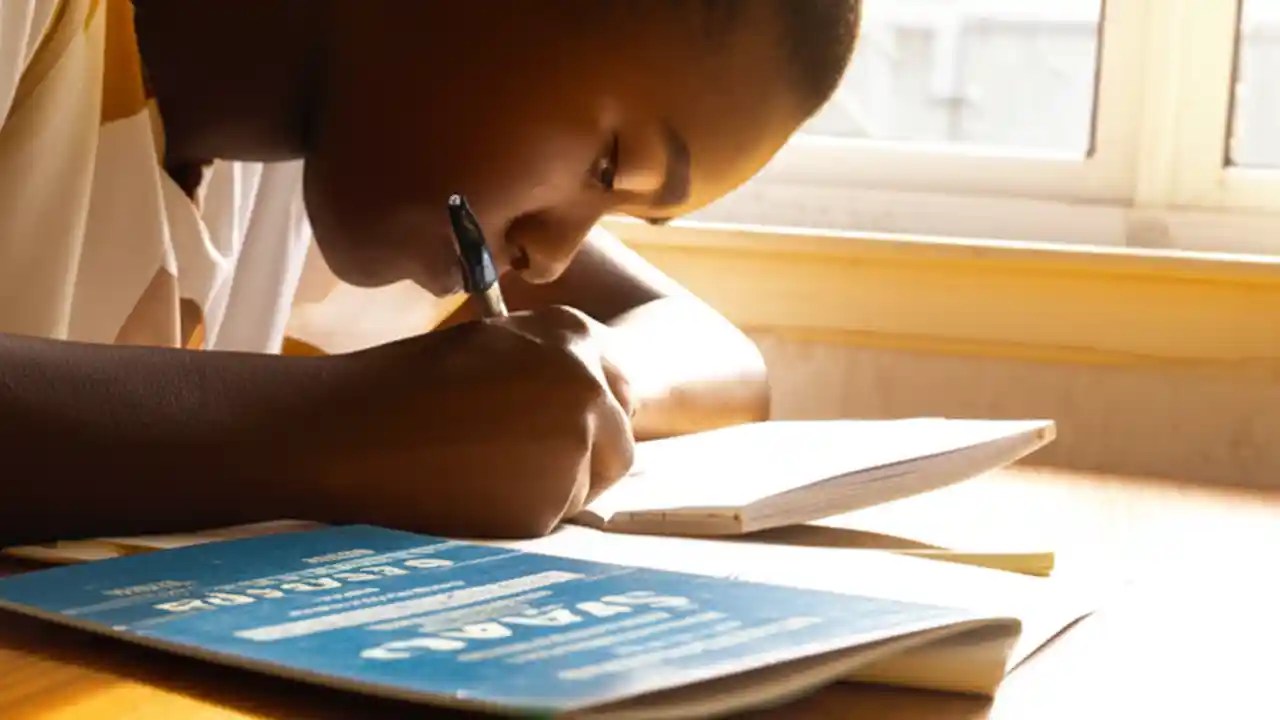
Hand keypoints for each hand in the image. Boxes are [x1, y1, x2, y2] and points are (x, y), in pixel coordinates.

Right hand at [291, 306, 634, 537]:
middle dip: (588, 458)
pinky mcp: (554, 501)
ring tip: (486, 475)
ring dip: (556, 487)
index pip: (617, 386)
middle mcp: (589, 385)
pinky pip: (556, 517)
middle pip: (619, 440)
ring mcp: (577, 444)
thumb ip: (549, 364)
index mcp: (574, 334)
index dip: (591, 414)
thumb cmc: (407, 385)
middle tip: (528, 468)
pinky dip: (526, 515)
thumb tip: (587, 398)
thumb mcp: (492, 344)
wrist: (352, 430)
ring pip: (591, 483)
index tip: (562, 429)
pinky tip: (476, 497)